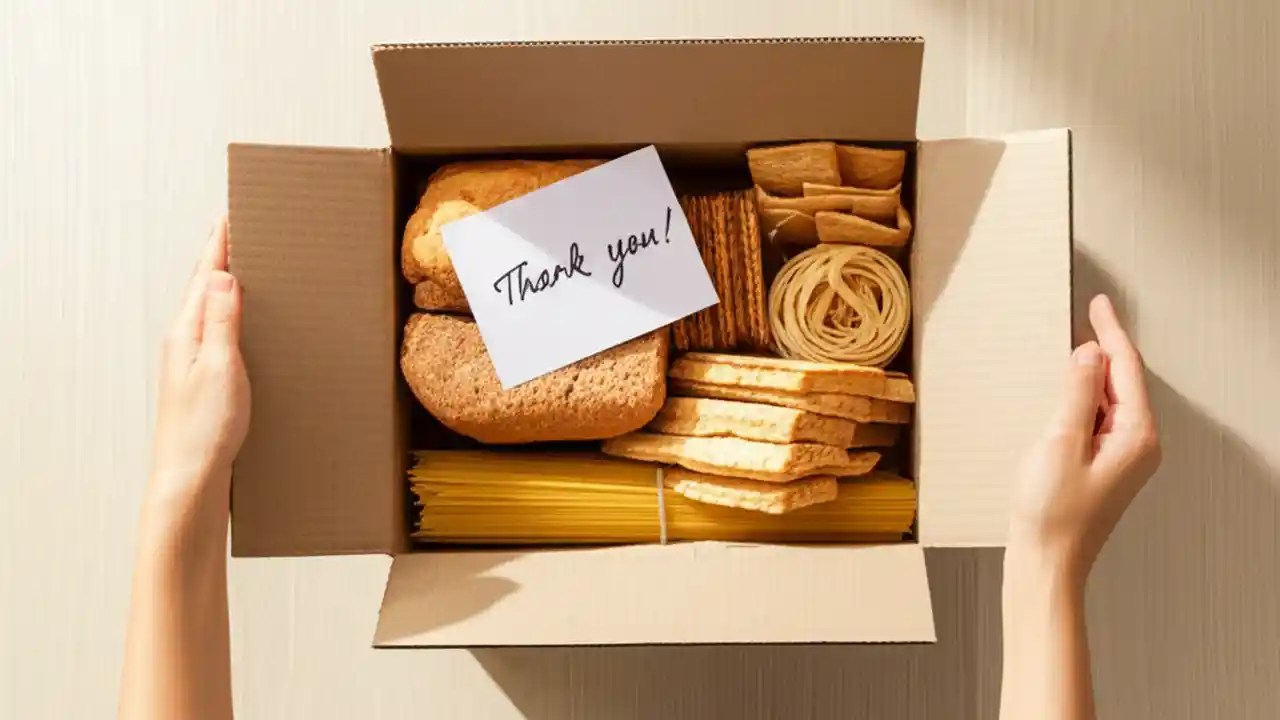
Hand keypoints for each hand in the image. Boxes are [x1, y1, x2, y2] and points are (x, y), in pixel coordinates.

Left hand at [149, 217, 249, 508]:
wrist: (190, 478)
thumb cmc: (204, 429)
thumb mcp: (220, 368)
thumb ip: (221, 321)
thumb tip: (223, 275)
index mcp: (186, 331)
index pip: (206, 275)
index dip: (220, 244)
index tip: (233, 213)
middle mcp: (184, 341)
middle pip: (205, 287)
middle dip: (224, 256)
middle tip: (244, 229)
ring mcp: (192, 360)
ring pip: (211, 308)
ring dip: (228, 283)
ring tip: (248, 264)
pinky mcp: (203, 378)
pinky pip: (218, 331)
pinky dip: (232, 314)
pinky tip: (246, 321)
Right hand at [1010, 294, 1161, 576]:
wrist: (1046, 562)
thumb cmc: (1052, 514)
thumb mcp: (1060, 441)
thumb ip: (1077, 393)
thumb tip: (1089, 353)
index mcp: (1135, 435)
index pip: (1126, 369)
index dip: (1111, 332)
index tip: (1098, 304)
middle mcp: (1138, 445)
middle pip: (1124, 382)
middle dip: (1106, 348)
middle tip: (1089, 315)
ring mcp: (1123, 458)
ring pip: (1111, 401)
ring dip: (1093, 375)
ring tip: (1074, 349)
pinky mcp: (1104, 468)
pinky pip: (1100, 420)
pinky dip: (1085, 400)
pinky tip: (1067, 395)